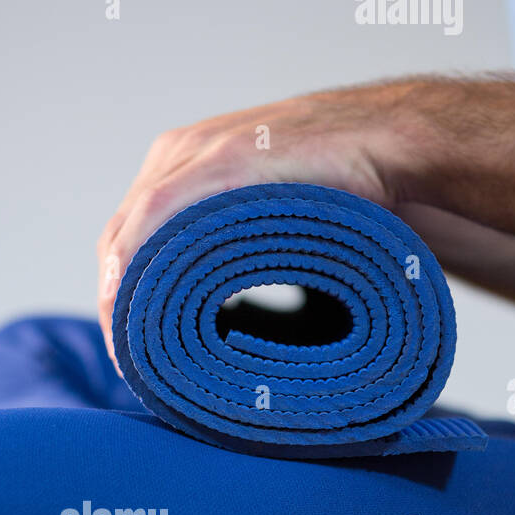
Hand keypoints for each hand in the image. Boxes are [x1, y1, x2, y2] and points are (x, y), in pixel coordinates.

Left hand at [96, 81, 416, 359]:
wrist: (395, 147)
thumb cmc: (345, 193)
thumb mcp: (273, 227)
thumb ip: (237, 254)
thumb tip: (221, 324)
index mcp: (185, 169)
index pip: (130, 241)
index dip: (123, 297)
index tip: (132, 352)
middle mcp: (179, 156)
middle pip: (120, 241)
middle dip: (119, 308)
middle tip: (131, 367)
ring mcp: (195, 153)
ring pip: (128, 234)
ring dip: (122, 299)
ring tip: (133, 355)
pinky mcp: (218, 161)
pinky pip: (151, 218)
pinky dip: (134, 268)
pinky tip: (135, 312)